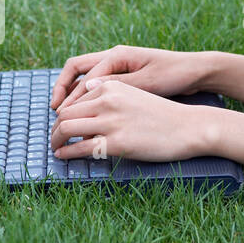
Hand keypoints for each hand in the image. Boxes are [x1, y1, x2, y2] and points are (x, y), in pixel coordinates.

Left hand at [49, 78, 215, 163]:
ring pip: (66, 130)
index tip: (60, 124)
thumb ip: (109, 89)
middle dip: (54, 129)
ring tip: (55, 148)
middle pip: (65, 114)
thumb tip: (85, 87)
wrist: (189, 127)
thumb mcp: (134, 92)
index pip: (74, 99)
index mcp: (110, 86)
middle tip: (53, 139)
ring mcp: (110, 122)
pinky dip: (66, 153)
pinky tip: (63, 156)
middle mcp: (106, 100)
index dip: (62, 114)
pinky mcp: (116, 143)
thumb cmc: (163, 113)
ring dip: (55, 141)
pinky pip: (80, 148)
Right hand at [50, 44, 209, 109]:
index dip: (70, 93)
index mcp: (117, 55)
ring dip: (73, 94)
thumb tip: (87, 87)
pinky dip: (87, 97)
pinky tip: (85, 113)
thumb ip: (117, 84)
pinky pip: (97, 84)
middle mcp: (114, 57)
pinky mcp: (124, 77)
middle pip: (76, 69)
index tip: (62, 113)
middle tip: (55, 111)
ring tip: (64, 114)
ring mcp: (118, 66)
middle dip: (63, 89)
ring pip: (85, 77)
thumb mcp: (147, 81)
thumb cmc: (175, 74)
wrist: (197, 72)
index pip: (82, 72)